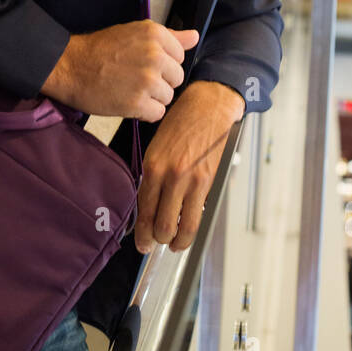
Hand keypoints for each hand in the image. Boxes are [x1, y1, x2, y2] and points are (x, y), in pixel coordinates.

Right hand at [41, 21, 198, 122]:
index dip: (162, 65)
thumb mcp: (134, 33)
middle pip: (177, 79)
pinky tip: (127, 103)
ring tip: (129, 90)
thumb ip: (169, 37)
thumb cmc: (99, 50)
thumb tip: (195, 36)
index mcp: (155, 35)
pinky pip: (157, 113)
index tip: (143, 64)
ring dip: (151, 99)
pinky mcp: (137, 103)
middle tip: (134, 79)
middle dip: (159, 83)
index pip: (180, 57)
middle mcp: (154, 55)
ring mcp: (147, 80)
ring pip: (168, 97)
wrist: (69, 67)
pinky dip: (143, 113)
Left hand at [133, 81, 243, 254]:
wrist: (209, 105)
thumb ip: (152, 176)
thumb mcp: (157, 147)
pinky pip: (199, 213)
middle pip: (162, 224)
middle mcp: (171, 176)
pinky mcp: (209, 181)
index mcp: (153, 166)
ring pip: (183, 226)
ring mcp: (192, 181)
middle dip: (158, 240)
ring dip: (177, 241)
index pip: (144, 210)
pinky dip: (192, 227)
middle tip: (155, 245)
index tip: (142, 242)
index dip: (142, 233)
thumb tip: (150, 204)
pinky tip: (187, 230)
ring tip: (174, 244)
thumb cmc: (182, 122)